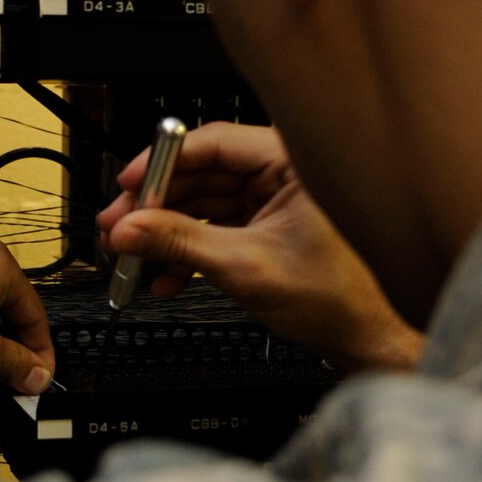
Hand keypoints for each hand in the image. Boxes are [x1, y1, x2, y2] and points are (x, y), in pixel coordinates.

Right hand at [96, 123, 422, 374]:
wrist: (363, 338)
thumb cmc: (337, 298)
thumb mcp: (244, 267)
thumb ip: (180, 243)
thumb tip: (130, 229)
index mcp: (290, 161)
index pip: (212, 143)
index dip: (161, 163)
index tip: (128, 185)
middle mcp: (281, 173)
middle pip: (199, 174)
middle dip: (156, 206)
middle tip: (119, 227)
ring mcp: (271, 200)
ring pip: (201, 204)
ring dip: (165, 234)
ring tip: (134, 258)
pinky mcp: (263, 226)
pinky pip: (212, 227)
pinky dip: (186, 250)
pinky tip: (164, 275)